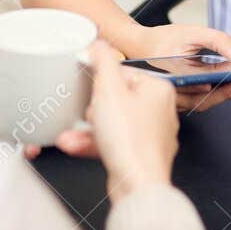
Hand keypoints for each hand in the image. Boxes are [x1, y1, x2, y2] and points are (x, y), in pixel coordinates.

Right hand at [55, 39, 178, 202]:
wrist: (137, 186)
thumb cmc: (129, 142)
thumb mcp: (108, 90)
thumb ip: (103, 61)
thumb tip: (100, 43)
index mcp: (159, 89)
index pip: (124, 73)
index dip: (101, 83)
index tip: (90, 91)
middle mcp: (160, 111)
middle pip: (118, 99)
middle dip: (94, 109)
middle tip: (88, 115)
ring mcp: (152, 135)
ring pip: (114, 123)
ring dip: (88, 128)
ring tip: (70, 135)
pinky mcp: (141, 155)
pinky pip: (114, 142)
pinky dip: (95, 143)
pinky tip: (74, 144)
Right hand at [124, 23, 230, 113]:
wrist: (139, 47)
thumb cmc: (163, 40)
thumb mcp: (192, 32)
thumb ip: (219, 41)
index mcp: (176, 78)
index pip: (208, 85)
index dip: (230, 84)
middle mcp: (179, 94)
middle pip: (216, 96)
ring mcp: (182, 99)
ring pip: (214, 99)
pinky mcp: (188, 97)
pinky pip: (210, 96)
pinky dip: (228, 89)